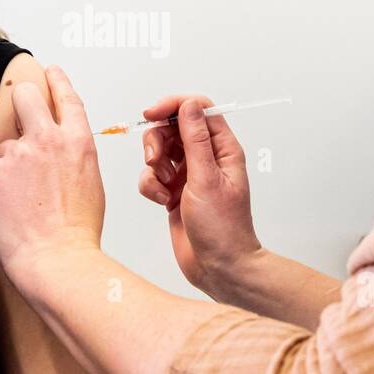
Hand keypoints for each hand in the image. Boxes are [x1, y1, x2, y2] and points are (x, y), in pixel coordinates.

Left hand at [0, 64, 105, 280]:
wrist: (58, 259)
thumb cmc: (77, 231)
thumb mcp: (90, 181)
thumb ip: (73, 156)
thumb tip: (60, 151)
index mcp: (78, 141)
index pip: (66, 97)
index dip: (55, 81)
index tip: (49, 72)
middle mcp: (48, 140)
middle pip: (25, 96)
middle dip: (20, 100)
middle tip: (19, 115)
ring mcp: (18, 154)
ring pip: (4, 145)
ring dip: (8, 165)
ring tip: (22, 198)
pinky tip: (8, 207)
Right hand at [138, 95, 260, 292]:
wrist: (218, 267)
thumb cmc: (223, 228)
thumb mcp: (206, 179)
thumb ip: (195, 140)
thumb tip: (188, 105)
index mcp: (222, 149)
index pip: (198, 109)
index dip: (173, 105)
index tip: (151, 114)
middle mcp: (206, 158)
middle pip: (172, 127)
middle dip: (157, 140)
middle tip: (154, 160)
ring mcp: (188, 174)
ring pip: (159, 151)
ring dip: (152, 166)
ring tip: (162, 186)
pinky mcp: (173, 191)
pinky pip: (151, 176)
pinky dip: (150, 185)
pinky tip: (161, 201)